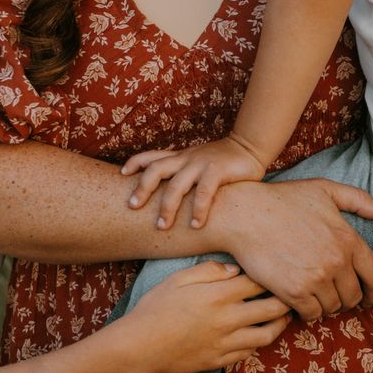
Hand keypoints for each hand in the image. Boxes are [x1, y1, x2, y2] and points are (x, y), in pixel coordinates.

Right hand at [118, 262, 292, 372]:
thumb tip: (235, 269)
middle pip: (272, 308)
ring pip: (267, 335)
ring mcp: (226, 342)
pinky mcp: (220, 360)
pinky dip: (258, 343)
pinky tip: (258, 335)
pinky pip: (249, 352)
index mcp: (219, 295)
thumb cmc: (155, 307)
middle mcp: (228, 319)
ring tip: (283, 317)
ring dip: (280, 325)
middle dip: (287, 300)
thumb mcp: (178, 279)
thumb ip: (209, 270)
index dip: (272, 276)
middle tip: (293, 294)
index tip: (278, 272)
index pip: (259, 282)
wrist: (139, 346)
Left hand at [121, 136, 268, 229]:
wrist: (250, 146)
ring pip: (176, 185)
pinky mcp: (217, 171)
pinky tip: (195, 225)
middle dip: (142, 188)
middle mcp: (186, 159)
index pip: (151, 156)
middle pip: (155, 170)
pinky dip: (198, 210)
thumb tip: (166, 192)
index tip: (123, 174)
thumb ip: (184, 173)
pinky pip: (204, 192)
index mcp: (180, 157)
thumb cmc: (222, 160)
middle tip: (132, 207)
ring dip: (167, 207)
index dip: (135, 163)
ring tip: (162, 226)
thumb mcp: (198, 162)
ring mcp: (201, 164)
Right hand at [215, 177, 372, 322]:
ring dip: (325, 305)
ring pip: (332, 307)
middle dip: (345, 299)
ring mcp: (316, 278)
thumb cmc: (282, 200)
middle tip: (332, 295)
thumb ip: (358, 200)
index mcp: (348, 239)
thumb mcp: (324, 190)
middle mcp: (337, 261)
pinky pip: (311, 314)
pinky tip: (299, 300)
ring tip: (314, 295)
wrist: (244, 215)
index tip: (368, 298)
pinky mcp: (295, 292)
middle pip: (353, 297)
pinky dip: (307, 312)